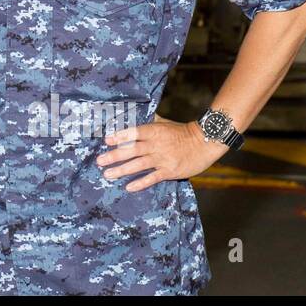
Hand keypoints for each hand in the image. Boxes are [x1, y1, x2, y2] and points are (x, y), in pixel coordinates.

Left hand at [96, 118, 228, 189]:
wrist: (205, 143)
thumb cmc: (183, 132)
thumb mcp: (165, 123)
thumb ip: (149, 123)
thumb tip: (133, 118)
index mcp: (154, 131)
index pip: (134, 133)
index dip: (120, 136)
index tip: (106, 140)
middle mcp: (156, 145)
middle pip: (132, 150)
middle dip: (114, 156)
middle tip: (100, 161)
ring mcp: (163, 158)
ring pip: (139, 165)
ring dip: (122, 170)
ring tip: (107, 174)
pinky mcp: (170, 171)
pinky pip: (152, 178)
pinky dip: (140, 182)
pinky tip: (128, 187)